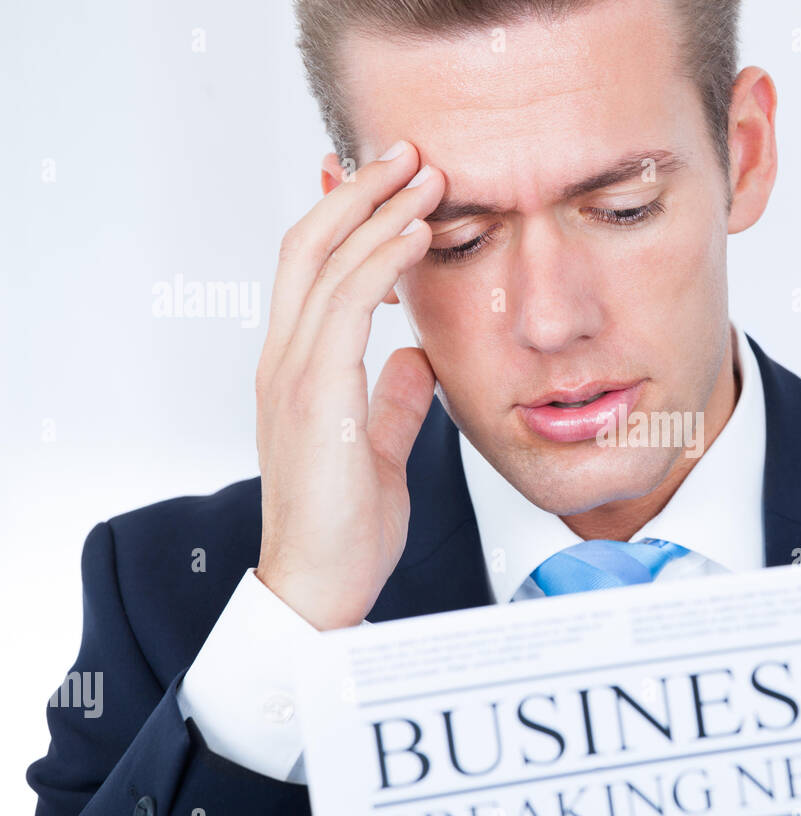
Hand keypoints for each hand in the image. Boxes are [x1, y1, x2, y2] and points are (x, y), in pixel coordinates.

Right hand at [253, 140, 443, 629]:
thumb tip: (417, 360)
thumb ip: (393, 400)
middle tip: (409, 153)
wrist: (319, 588)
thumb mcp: (378, 448)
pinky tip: (416, 234)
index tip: (391, 184)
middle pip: (310, 247)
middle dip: (359, 192)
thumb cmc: (344, 528)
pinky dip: (380, 263)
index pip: (313, 270)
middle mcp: (285, 361)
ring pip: (324, 264)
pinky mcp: (314, 397)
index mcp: (299, 370)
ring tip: (425, 174)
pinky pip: (344, 310)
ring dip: (377, 211)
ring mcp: (293, 376)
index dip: (347, 218)